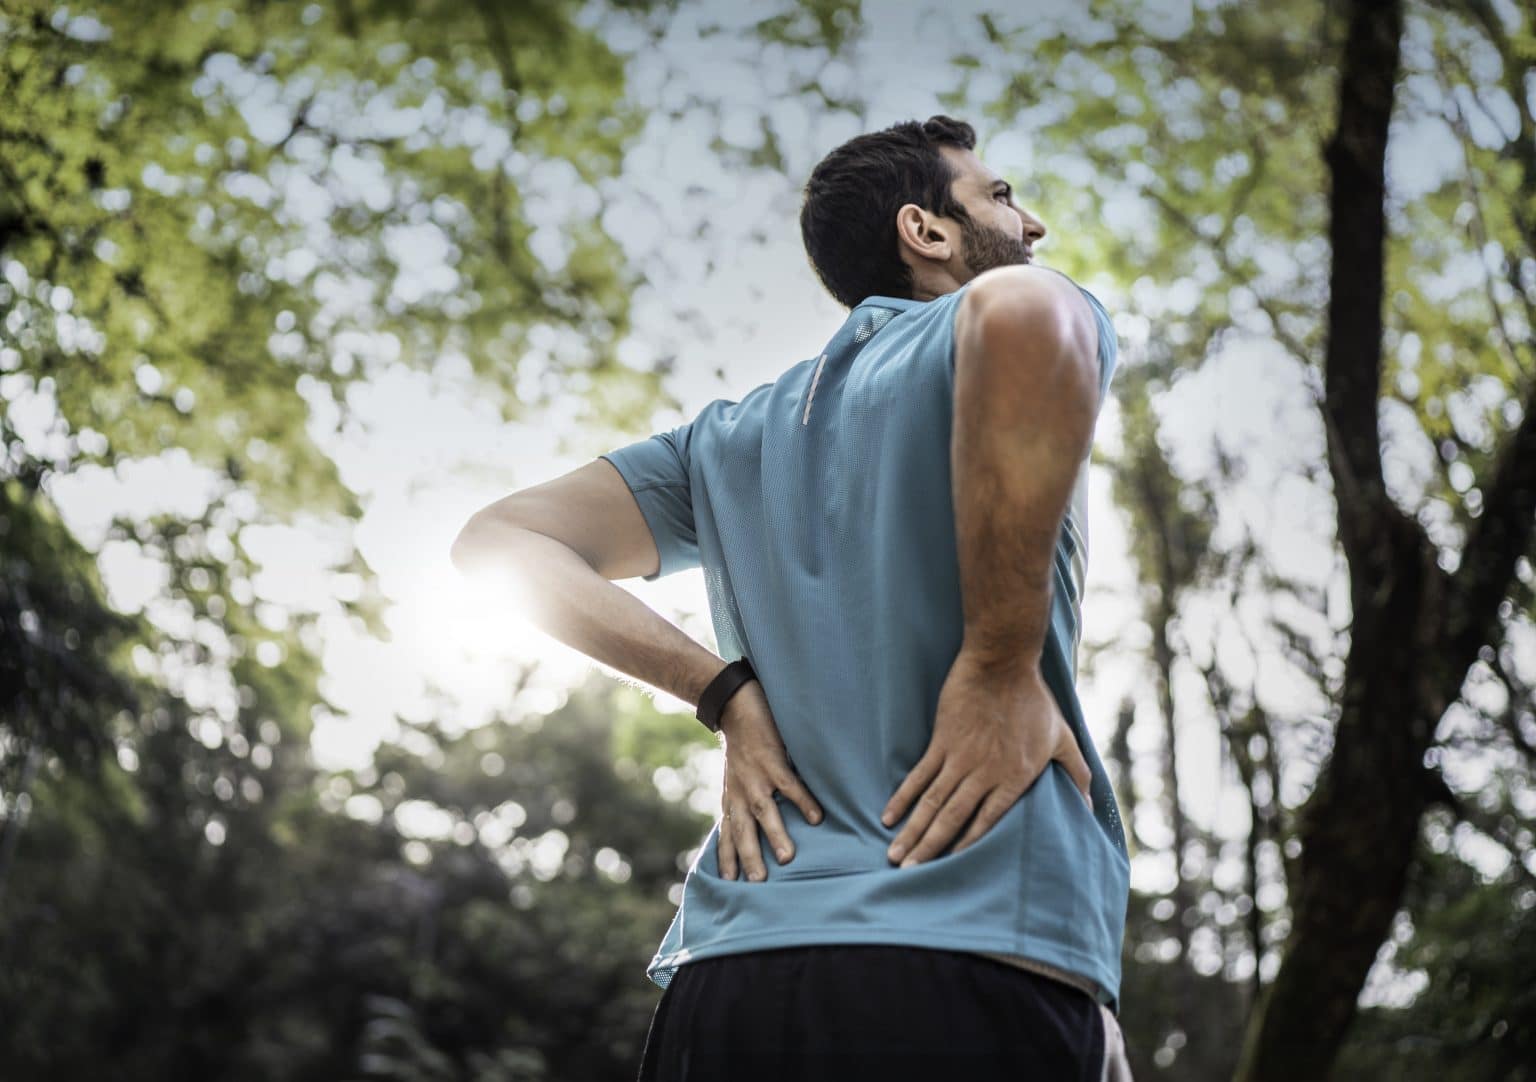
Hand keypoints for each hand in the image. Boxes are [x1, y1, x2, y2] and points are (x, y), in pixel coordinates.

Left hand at [716, 678, 823, 881]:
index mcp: (732, 798)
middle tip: (758, 883)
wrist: (735, 707)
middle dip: (749, 857)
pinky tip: (816, 818)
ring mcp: (756, 777)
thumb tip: (756, 828)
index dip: (727, 858)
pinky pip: (788, 786)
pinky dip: (802, 801)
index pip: (727, 834)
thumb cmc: (741, 746)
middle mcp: (741, 792)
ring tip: (787, 858)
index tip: (730, 883)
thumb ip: (744, 801)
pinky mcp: (772, 760)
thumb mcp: (735, 778)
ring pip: (764, 812)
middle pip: (743, 831)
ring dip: (775, 835)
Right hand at [881, 649, 1091, 867]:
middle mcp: (984, 774)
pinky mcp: (942, 741)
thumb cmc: (1034, 700)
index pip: (987, 822)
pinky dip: (903, 797)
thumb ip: (1077, 772)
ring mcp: (959, 758)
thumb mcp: (1063, 737)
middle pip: (952, 819)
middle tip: (910, 873)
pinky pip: (919, 776)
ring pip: (932, 803)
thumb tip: (1090, 806)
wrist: (1002, 663)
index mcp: (1014, 778)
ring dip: (913, 831)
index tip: (950, 870)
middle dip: (930, 848)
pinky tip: (889, 816)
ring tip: (896, 855)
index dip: (966, 847)